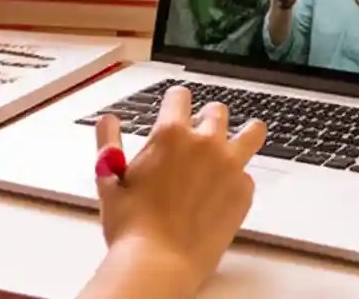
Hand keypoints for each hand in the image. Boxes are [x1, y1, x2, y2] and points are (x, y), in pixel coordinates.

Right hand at [94, 87, 267, 294]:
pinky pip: (247, 175)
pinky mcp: (244, 192)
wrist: (159, 261)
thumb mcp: (111, 179)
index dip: (176, 100)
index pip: (180, 96)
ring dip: (246, 132)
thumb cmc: (131, 225)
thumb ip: (108, 143)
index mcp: (171, 134)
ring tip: (247, 135)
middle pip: (217, 112)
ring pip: (252, 133)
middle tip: (201, 132)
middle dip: (207, 118)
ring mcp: (229, 166)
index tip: (177, 104)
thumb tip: (107, 121)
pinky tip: (225, 192)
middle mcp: (204, 143)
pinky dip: (238, 179)